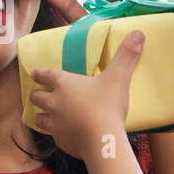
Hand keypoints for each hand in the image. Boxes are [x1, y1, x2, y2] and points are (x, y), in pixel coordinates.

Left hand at [29, 29, 144, 158]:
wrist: (103, 140)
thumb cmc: (108, 105)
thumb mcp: (119, 77)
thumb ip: (127, 55)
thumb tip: (139, 33)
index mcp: (64, 84)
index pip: (45, 75)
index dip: (39, 73)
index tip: (34, 73)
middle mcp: (54, 102)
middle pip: (36, 97)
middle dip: (36, 95)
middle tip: (38, 94)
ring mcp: (54, 123)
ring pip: (38, 118)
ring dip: (41, 116)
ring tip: (44, 116)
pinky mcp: (60, 140)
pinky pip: (53, 136)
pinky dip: (56, 134)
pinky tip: (63, 134)